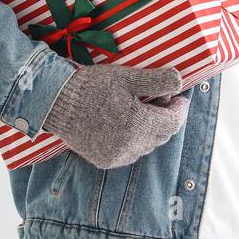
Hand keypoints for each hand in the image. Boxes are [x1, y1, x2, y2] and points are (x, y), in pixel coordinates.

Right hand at [42, 63, 188, 169]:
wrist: (58, 103)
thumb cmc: (93, 86)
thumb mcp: (127, 77)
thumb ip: (157, 81)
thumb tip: (180, 81)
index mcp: (139, 124)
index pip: (173, 123)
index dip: (180, 110)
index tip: (180, 97)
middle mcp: (130, 145)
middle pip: (162, 136)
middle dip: (166, 118)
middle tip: (161, 99)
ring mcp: (117, 156)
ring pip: (147, 146)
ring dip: (151, 130)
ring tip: (143, 110)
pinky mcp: (105, 161)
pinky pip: (130, 154)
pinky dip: (135, 142)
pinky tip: (128, 126)